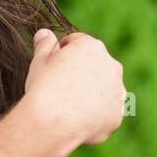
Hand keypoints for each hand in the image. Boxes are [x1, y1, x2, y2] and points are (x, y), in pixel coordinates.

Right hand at [23, 29, 124, 146]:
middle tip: (59, 86)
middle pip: (94, 64)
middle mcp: (111, 65)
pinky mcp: (117, 114)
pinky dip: (94, 113)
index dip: (61, 53)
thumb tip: (45, 33)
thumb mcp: (39, 61)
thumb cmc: (43, 87)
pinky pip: (105, 111)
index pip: (77, 42)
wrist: (52, 123)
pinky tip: (76, 119)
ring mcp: (117, 91)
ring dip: (90, 92)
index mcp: (92, 47)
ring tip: (68, 105)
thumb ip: (45, 44)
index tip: (51, 66)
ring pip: (103, 88)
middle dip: (80, 71)